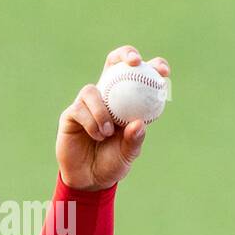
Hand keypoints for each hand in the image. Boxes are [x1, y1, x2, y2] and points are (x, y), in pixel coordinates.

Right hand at [56, 45, 170, 190]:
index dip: (152, 67)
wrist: (90, 179)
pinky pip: (80, 109)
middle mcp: (108, 97)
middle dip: (124, 55)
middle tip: (134, 62)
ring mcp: (88, 103)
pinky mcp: (71, 113)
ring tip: (108, 132)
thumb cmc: (113, 163)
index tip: (163, 71)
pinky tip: (97, 135)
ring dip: (103, 110)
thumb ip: (134, 139)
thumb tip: (139, 123)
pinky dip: (92, 122)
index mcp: (128, 103)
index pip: (139, 77)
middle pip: (113, 63)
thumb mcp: (128, 154)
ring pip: (93, 90)